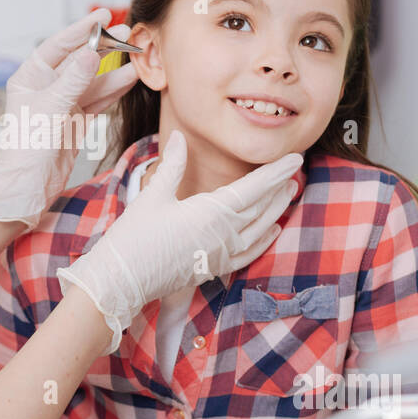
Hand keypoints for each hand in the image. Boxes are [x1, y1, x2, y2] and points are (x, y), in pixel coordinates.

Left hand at [0, 8, 139, 230]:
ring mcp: (62, 104)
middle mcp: (46, 87)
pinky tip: (130, 79)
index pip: (58, 46)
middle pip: (78, 61)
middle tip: (126, 34)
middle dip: (102, 48)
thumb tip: (92, 53)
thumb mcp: (52, 108)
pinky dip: (114, 91)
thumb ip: (74, 80)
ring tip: (136, 55)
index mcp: (29, 77)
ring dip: (114, 70)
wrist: (27, 186)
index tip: (101, 17)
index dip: (80, 30)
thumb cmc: (26, 148)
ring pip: (92, 81)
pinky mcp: (75, 121)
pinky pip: (98, 100)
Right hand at [56, 130, 301, 353]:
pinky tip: (274, 232)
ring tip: (289, 194)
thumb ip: (173, 165)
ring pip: (260, 230)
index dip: (276, 172)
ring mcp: (220, 254)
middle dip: (279, 188)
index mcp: (211, 212)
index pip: (254, 188)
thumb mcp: (153, 195)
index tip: (295, 158)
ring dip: (276, 211)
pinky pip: (248, 253)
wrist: (121, 281)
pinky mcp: (213, 268)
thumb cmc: (134, 237)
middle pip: (261, 208)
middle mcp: (223, 235)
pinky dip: (264, 241)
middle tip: (294, 171)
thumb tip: (181, 137)